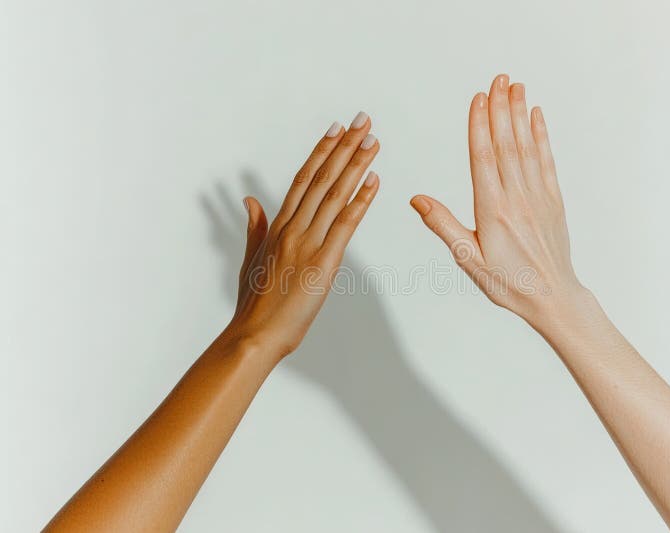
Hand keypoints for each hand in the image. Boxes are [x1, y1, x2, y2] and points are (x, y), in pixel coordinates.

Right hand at [227, 112, 379, 355]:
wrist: (254, 335)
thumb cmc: (254, 303)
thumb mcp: (251, 259)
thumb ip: (254, 226)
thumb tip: (250, 200)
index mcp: (278, 227)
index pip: (303, 179)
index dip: (321, 151)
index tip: (337, 129)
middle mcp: (293, 228)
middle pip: (321, 178)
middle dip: (344, 147)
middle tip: (363, 121)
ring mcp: (307, 243)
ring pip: (334, 194)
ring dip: (356, 164)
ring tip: (372, 141)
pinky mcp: (322, 262)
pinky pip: (344, 224)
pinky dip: (360, 200)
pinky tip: (373, 181)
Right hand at [411, 75, 584, 332]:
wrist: (552, 297)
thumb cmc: (508, 283)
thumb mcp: (468, 259)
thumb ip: (443, 225)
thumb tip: (417, 199)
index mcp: (493, 211)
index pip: (483, 159)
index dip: (480, 126)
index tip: (478, 99)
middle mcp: (517, 199)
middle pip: (506, 145)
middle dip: (500, 109)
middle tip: (498, 79)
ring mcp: (538, 197)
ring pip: (527, 148)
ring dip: (520, 115)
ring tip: (516, 87)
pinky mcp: (553, 201)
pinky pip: (546, 161)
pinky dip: (542, 137)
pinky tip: (537, 117)